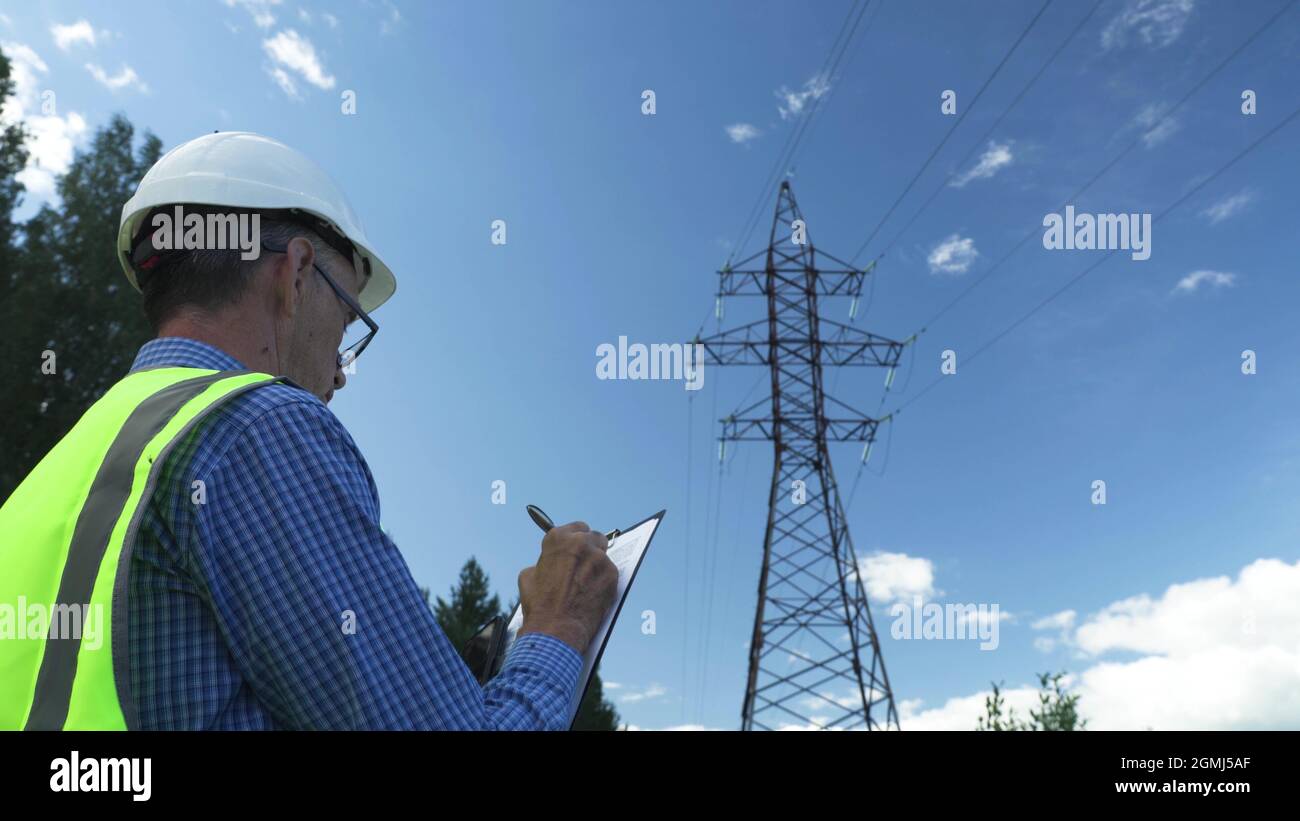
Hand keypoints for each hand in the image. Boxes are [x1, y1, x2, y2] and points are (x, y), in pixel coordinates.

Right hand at [517, 521, 618, 653]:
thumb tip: (551, 562)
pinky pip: (610, 573)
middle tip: (584, 565)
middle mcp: (580, 543)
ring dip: (596, 566)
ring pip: (603, 556)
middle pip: (593, 537)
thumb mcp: (529, 576)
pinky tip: (592, 594)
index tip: (576, 548)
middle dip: (590, 549)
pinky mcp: (612, 574)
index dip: (576, 539)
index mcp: (558, 538)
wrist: (556, 629)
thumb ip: (545, 561)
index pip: (576, 528)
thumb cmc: (540, 605)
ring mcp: (598, 558)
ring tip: (585, 585)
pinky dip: (603, 581)